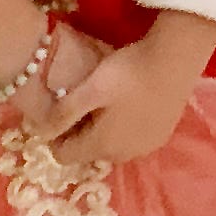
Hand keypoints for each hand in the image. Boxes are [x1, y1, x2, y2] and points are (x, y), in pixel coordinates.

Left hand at [40, 13, 215, 167]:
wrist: (176, 58)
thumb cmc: (129, 72)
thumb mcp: (91, 89)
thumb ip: (63, 114)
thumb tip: (39, 134)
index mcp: (102, 146)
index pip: (64, 156)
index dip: (56, 137)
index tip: (60, 112)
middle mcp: (123, 155)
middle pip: (89, 153)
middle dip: (81, 133)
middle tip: (84, 102)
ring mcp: (146, 148)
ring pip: (111, 147)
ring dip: (103, 131)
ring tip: (107, 102)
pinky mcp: (162, 137)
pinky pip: (132, 141)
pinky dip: (125, 128)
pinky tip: (129, 103)